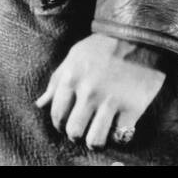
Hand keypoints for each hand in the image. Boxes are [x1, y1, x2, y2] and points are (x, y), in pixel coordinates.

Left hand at [35, 34, 167, 149]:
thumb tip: (40, 104)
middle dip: (75, 135)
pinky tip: (117, 127)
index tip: (66, 125)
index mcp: (71, 78)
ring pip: (95, 140)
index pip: (57, 114)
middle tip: (82, 131)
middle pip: (74, 131)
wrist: (138, 37)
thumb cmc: (102, 47)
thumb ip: (56, 81)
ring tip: (97, 134)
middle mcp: (88, 92)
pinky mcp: (132, 108)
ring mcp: (111, 101)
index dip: (59, 124)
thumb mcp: (74, 56)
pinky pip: (120, 136)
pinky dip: (118, 136)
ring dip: (95, 141)